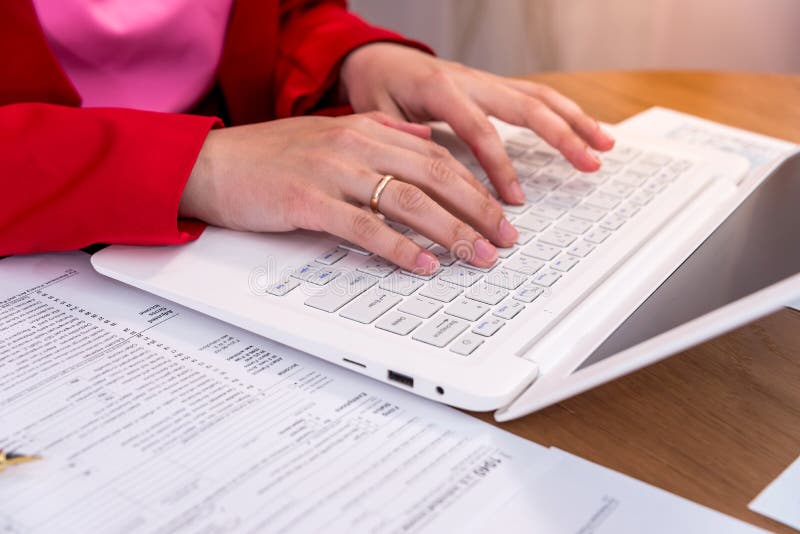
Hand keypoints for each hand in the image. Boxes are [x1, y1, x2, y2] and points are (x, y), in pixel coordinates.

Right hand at [179, 112, 518, 273]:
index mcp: (365, 129)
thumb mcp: (330, 133)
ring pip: (408, 201)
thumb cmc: (270, 156)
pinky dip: (399, 248)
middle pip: (434, 176)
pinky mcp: (309, 201)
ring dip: (450, 231)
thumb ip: (380, 132)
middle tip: (504, 239)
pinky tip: (423, 263)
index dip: (475, 185)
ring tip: (477, 255)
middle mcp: (355, 145)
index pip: (437, 155)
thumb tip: (424, 139)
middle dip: (477, 209)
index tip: (500, 211)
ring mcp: (333, 172)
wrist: (213, 164)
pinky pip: (365, 227)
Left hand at [340, 43, 615, 204]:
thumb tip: (428, 169)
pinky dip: (564, 112)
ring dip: (575, 120)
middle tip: (589, 164)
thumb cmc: (376, 86)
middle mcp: (471, 80)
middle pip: (526, 106)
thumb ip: (400, 139)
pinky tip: (586, 129)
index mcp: (440, 88)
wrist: (378, 56)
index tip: (513, 200)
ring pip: (539, 96)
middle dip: (562, 136)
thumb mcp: (376, 114)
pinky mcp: (493, 87)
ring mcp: (486, 81)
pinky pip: (534, 95)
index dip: (498, 166)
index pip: (479, 129)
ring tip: (605, 146)